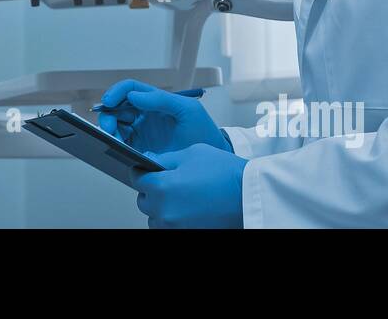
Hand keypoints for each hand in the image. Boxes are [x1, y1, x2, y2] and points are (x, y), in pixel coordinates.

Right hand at [97, 79, 228, 154]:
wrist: (211, 163)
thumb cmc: (204, 133)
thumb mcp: (188, 110)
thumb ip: (162, 99)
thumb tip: (133, 96)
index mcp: (155, 101)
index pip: (130, 89)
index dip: (116, 92)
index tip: (109, 102)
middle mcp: (145, 114)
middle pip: (117, 107)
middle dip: (108, 114)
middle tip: (109, 127)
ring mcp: (142, 132)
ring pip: (116, 125)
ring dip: (110, 130)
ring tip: (115, 140)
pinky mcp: (140, 149)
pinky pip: (121, 143)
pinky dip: (114, 144)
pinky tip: (118, 148)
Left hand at [131, 143, 247, 227]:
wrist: (250, 194)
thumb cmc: (225, 173)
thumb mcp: (192, 153)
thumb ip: (165, 158)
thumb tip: (149, 160)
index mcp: (161, 187)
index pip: (137, 179)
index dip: (141, 172)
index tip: (145, 171)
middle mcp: (164, 210)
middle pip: (144, 201)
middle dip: (152, 191)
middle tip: (169, 182)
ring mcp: (175, 226)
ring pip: (155, 218)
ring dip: (161, 208)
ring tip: (181, 197)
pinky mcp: (186, 234)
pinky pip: (169, 228)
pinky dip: (174, 220)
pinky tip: (187, 209)